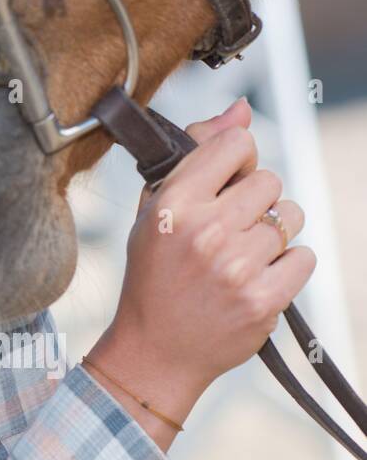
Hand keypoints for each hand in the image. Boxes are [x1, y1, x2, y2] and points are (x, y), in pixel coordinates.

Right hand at [94, 96, 315, 421]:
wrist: (156, 349)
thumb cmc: (154, 274)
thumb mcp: (156, 210)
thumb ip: (197, 155)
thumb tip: (240, 110)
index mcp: (173, 204)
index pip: (236, 144)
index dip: (237, 158)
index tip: (226, 179)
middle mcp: (206, 230)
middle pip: (269, 180)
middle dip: (255, 200)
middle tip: (231, 225)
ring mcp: (237, 266)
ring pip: (289, 218)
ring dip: (273, 233)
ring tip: (243, 254)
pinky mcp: (265, 299)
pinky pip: (304, 257)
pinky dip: (288, 267)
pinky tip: (258, 278)